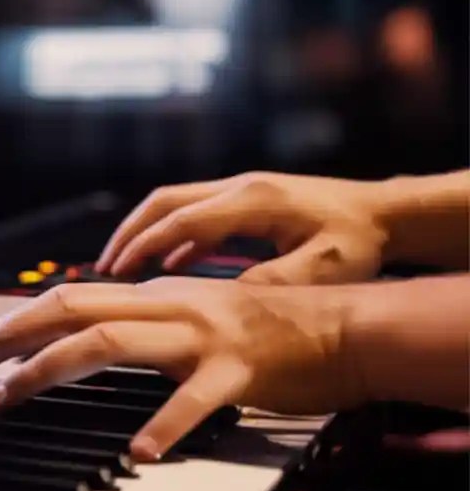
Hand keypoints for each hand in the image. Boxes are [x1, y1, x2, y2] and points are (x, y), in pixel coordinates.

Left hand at [0, 278, 362, 459]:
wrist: (345, 328)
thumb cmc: (271, 330)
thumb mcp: (193, 314)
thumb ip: (143, 322)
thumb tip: (88, 329)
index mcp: (155, 297)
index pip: (65, 298)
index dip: (14, 323)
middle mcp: (168, 307)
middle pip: (69, 310)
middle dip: (8, 340)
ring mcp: (201, 336)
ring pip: (108, 341)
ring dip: (47, 370)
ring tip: (7, 399)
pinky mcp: (238, 371)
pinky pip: (192, 400)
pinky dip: (162, 425)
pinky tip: (138, 451)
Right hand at [96, 172, 388, 284]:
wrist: (386, 213)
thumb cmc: (358, 241)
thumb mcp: (321, 269)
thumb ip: (270, 282)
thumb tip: (222, 302)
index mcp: (252, 200)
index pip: (181, 219)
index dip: (145, 244)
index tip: (116, 270)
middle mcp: (239, 187)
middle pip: (164, 201)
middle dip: (130, 232)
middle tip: (104, 267)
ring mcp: (240, 191)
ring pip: (175, 205)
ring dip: (147, 233)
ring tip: (123, 268)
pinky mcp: (245, 202)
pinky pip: (196, 217)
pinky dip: (175, 239)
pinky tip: (169, 268)